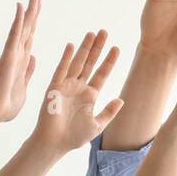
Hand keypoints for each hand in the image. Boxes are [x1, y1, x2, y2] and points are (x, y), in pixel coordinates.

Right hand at [0, 0, 40, 125]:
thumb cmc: (5, 106)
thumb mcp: (24, 86)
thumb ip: (28, 72)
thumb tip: (33, 58)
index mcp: (23, 61)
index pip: (30, 36)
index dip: (35, 21)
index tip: (38, 7)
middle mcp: (17, 55)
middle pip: (28, 28)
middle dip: (34, 11)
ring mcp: (12, 54)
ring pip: (23, 28)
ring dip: (29, 11)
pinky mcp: (8, 57)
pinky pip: (14, 35)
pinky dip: (18, 20)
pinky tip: (21, 6)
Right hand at [28, 31, 124, 154]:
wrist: (55, 143)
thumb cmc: (74, 137)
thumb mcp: (98, 124)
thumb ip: (109, 112)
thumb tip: (121, 100)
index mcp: (90, 96)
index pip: (102, 74)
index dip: (109, 61)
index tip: (116, 48)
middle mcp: (78, 88)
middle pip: (90, 63)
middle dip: (98, 48)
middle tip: (104, 31)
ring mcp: (67, 86)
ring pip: (78, 63)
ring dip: (85, 48)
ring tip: (92, 33)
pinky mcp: (55, 88)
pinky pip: (61, 70)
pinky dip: (66, 58)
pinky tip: (72, 46)